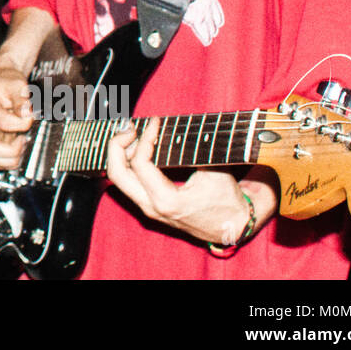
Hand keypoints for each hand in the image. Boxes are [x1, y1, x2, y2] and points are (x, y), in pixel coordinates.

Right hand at [0, 66, 34, 168]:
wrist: (3, 84)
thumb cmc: (8, 84)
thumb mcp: (17, 84)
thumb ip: (21, 98)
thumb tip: (27, 114)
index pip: (4, 124)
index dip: (22, 123)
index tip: (30, 118)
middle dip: (13, 150)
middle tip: (23, 139)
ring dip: (11, 158)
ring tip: (21, 143)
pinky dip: (11, 159)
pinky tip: (19, 145)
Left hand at [106, 119, 269, 244]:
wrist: (233, 226)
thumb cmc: (227, 200)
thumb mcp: (214, 171)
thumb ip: (193, 151)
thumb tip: (178, 127)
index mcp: (167, 201)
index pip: (140, 164)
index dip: (144, 138)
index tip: (155, 122)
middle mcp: (151, 207)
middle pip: (116, 174)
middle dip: (117, 146)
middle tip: (130, 127)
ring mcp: (148, 208)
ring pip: (119, 179)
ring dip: (121, 153)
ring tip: (134, 134)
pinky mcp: (149, 206)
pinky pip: (128, 182)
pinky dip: (127, 162)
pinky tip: (137, 147)